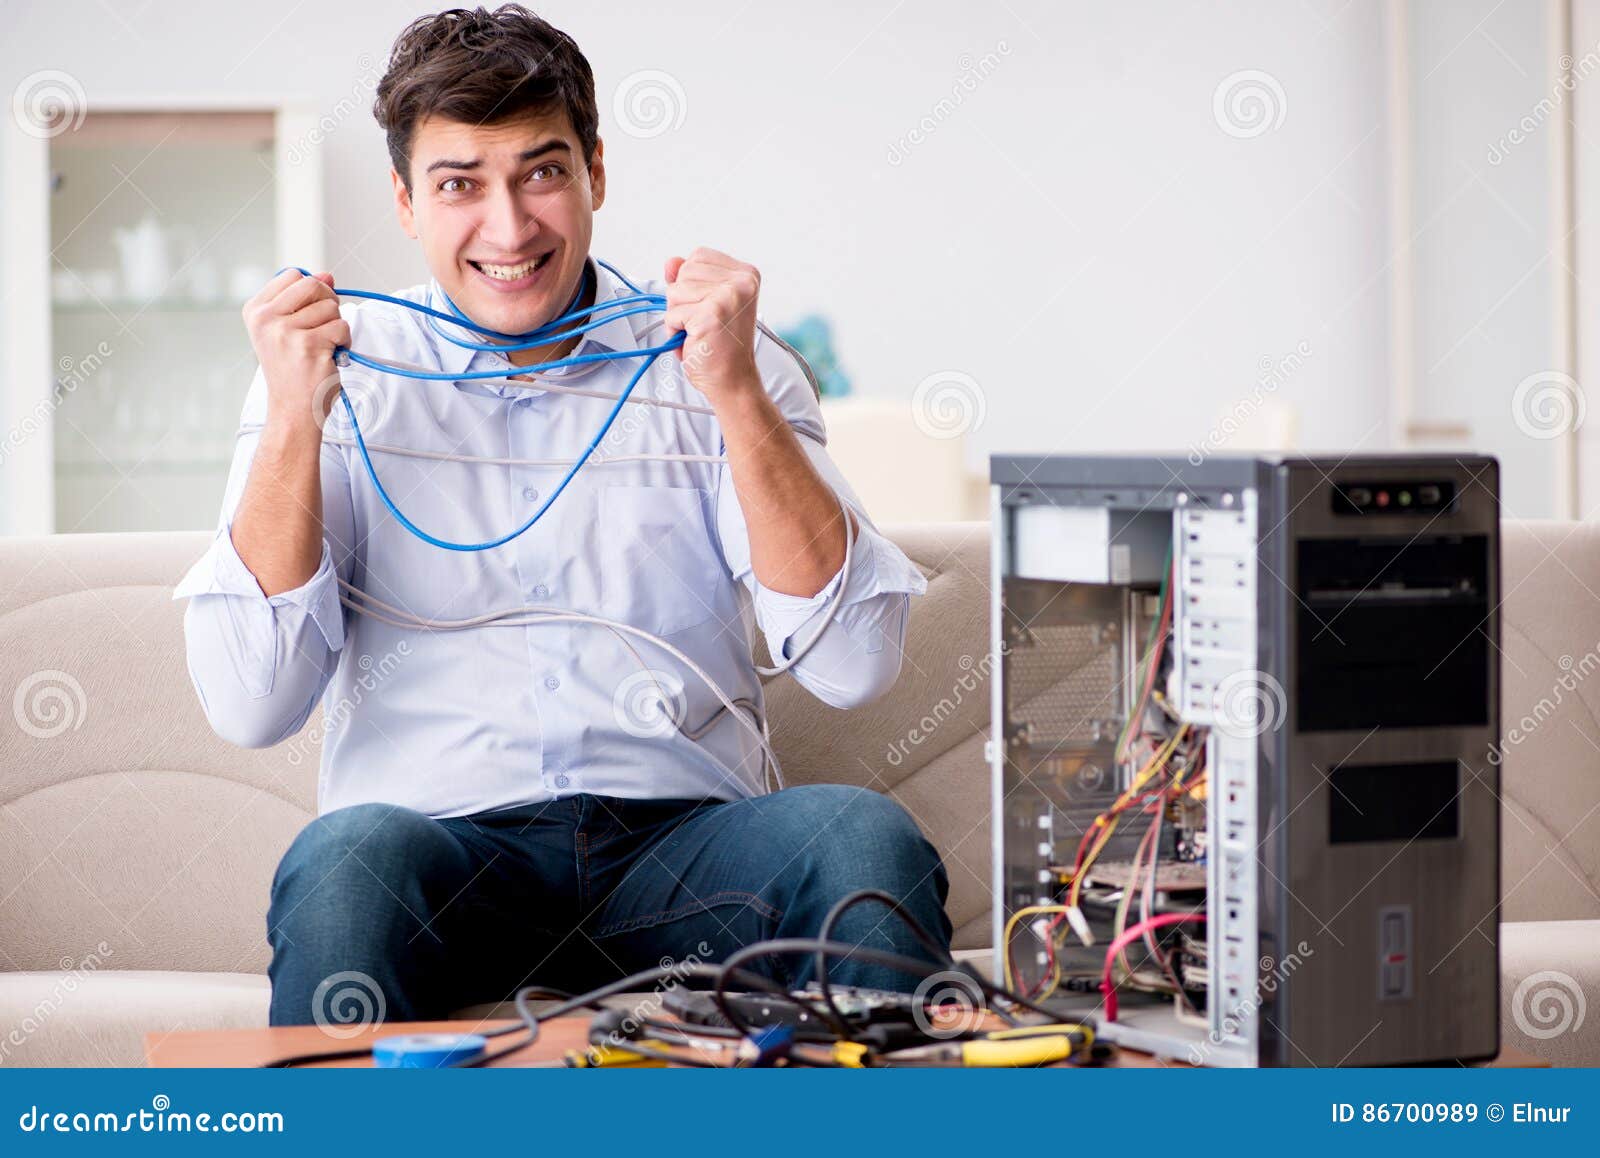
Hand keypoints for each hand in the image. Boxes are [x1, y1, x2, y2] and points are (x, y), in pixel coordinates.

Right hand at [242, 269, 350, 434]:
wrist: (293, 409)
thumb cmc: (293, 369)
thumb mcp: (288, 329)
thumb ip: (304, 300)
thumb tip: (327, 274)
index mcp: (255, 310)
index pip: (293, 275)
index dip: (312, 290)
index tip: (310, 312)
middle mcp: (265, 318)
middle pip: (313, 284)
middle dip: (328, 303)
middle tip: (324, 327)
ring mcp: (285, 331)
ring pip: (331, 307)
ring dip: (336, 327)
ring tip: (324, 347)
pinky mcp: (308, 345)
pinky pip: (341, 327)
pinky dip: (344, 342)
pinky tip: (330, 357)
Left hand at [662, 248, 762, 401]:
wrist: (733, 379)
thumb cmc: (722, 344)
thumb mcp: (706, 302)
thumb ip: (689, 278)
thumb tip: (671, 262)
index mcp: (746, 274)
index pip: (698, 256)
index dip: (692, 283)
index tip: (709, 306)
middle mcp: (741, 282)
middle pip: (684, 272)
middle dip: (683, 300)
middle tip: (703, 321)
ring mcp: (728, 297)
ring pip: (674, 292)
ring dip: (678, 316)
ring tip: (699, 331)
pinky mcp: (711, 314)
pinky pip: (672, 314)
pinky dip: (676, 331)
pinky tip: (695, 339)